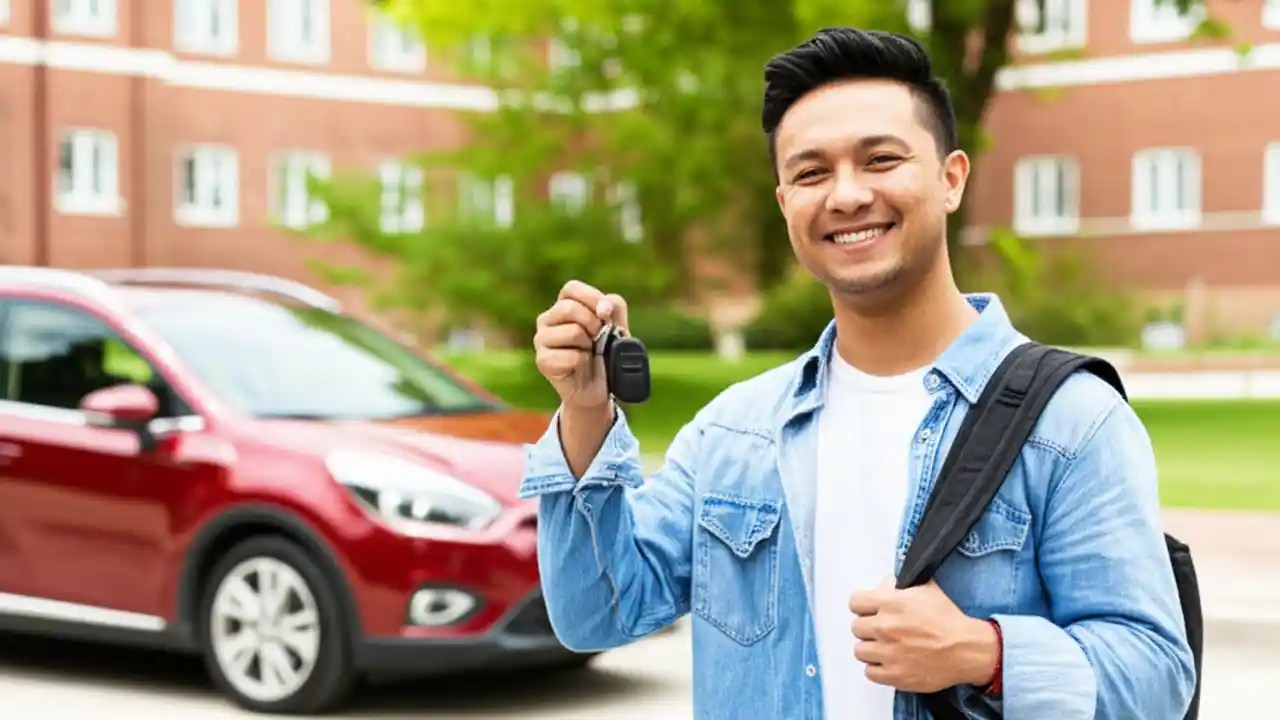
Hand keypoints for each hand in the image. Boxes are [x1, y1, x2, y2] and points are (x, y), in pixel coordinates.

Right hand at [534, 280, 629, 410]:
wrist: (598, 387)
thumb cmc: (605, 353)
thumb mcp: (617, 326)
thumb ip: (614, 307)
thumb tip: (604, 308)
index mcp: (562, 306)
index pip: (571, 288)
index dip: (592, 298)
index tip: (607, 314)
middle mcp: (547, 320)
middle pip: (570, 308)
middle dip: (593, 323)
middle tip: (599, 338)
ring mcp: (541, 340)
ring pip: (572, 331)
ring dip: (589, 344)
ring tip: (589, 353)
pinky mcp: (542, 361)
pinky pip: (571, 356)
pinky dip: (583, 363)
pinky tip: (580, 367)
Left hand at [848, 579, 998, 693]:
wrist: (966, 649)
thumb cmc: (948, 620)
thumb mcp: (926, 589)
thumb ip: (899, 585)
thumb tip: (884, 585)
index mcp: (890, 603)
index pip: (855, 602)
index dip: (863, 606)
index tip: (870, 611)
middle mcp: (884, 627)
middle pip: (856, 627)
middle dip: (869, 628)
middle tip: (883, 630)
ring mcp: (888, 653)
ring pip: (860, 651)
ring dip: (871, 649)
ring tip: (887, 648)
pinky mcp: (894, 675)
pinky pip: (870, 672)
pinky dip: (878, 669)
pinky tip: (890, 662)